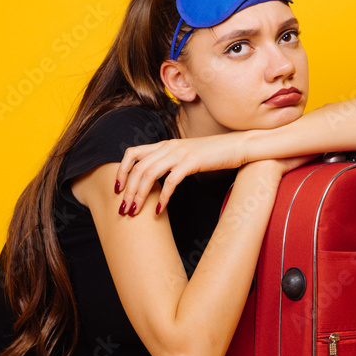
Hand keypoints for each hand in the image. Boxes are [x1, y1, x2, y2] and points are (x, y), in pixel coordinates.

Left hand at [115, 133, 248, 216]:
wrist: (238, 145)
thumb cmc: (213, 154)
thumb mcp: (186, 155)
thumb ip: (170, 162)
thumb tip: (156, 180)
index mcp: (164, 144)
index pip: (132, 153)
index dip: (121, 171)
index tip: (118, 189)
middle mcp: (168, 146)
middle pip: (138, 168)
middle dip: (127, 191)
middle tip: (123, 210)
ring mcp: (180, 153)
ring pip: (149, 174)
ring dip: (139, 195)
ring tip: (135, 212)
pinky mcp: (192, 162)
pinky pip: (171, 181)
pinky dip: (162, 197)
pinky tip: (159, 210)